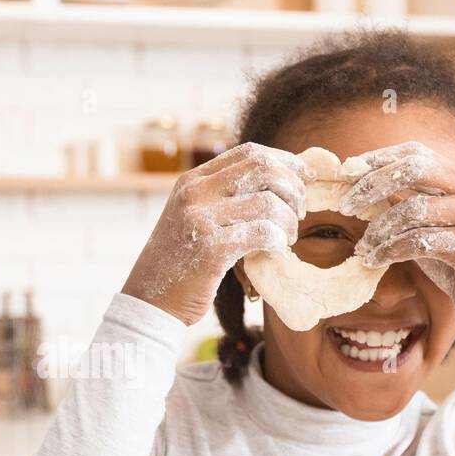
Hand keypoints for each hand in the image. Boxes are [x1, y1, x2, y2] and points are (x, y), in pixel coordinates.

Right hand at [122, 142, 312, 325]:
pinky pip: (263, 234)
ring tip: (288, 238)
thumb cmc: (180, 263)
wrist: (149, 302)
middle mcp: (195, 194)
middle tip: (300, 211)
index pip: (249, 153)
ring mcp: (200, 220)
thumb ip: (223, 198)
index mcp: (193, 181)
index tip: (305, 178)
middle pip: (263, 168)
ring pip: (268, 203)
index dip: (285, 161)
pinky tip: (275, 252)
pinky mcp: (210, 249)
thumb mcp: (193, 218)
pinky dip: (278, 243)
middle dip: (293, 188)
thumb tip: (278, 182)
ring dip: (290, 221)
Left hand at [341, 141, 454, 333]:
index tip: (346, 170)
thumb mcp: (431, 226)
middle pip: (414, 169)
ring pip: (412, 210)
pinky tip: (373, 261)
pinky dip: (389, 252)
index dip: (379, 157)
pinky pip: (419, 243)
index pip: (416, 153)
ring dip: (378, 230)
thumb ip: (406, 206)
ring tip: (362, 247)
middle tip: (345, 205)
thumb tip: (363, 189)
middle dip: (373, 185)